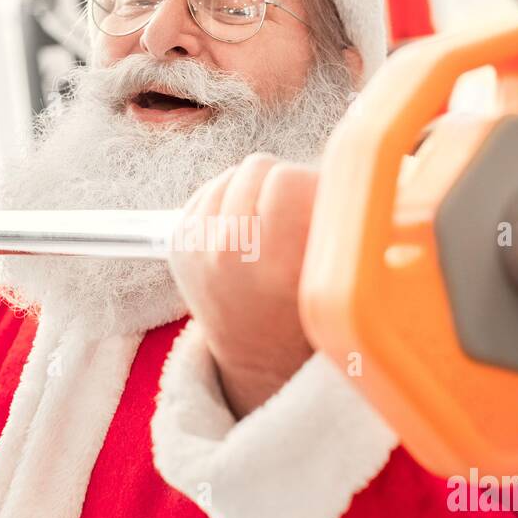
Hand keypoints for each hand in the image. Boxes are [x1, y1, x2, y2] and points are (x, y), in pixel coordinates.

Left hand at [167, 153, 317, 417]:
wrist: (258, 355)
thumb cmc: (306, 307)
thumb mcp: (333, 270)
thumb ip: (336, 218)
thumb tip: (339, 162)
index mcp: (277, 264)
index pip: (286, 177)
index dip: (306, 183)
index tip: (315, 203)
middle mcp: (231, 256)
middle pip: (255, 167)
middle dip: (278, 183)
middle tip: (291, 215)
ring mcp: (197, 250)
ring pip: (229, 174)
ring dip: (251, 191)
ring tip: (266, 226)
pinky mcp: (177, 245)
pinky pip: (206, 189)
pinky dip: (226, 202)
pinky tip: (243, 229)